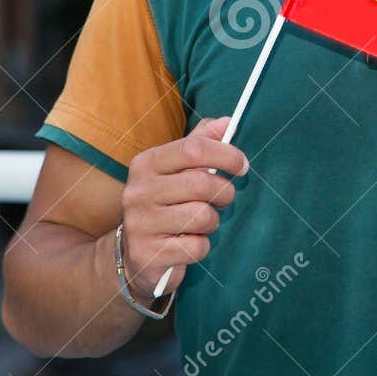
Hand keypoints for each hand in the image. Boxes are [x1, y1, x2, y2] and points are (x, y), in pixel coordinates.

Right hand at [118, 116, 247, 299]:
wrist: (134, 253)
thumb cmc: (164, 204)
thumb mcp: (176, 170)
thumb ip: (199, 143)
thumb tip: (226, 122)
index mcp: (146, 163)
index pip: (194, 149)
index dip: (226, 155)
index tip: (242, 166)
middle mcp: (138, 191)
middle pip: (201, 184)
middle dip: (224, 193)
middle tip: (223, 199)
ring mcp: (140, 224)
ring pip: (202, 216)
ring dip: (212, 222)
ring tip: (202, 223)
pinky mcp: (148, 254)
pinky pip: (196, 246)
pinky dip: (201, 246)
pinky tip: (188, 243)